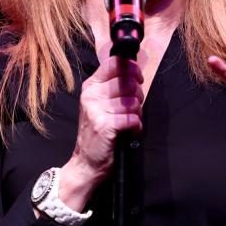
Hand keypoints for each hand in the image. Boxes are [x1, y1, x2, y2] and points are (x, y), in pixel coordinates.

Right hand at [58, 56, 143, 210]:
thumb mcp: (100, 103)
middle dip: (138, 96)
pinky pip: (134, 118)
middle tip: (132, 109)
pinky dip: (137, 127)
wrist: (86, 162)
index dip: (132, 69)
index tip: (138, 79)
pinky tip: (129, 132)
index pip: (115, 64)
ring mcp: (97, 110)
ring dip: (138, 114)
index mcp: (91, 86)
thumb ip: (115, 86)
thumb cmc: (98, 131)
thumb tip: (135, 70)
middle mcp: (91, 95)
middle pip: (129, 82)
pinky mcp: (105, 125)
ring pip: (134, 101)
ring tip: (128, 122)